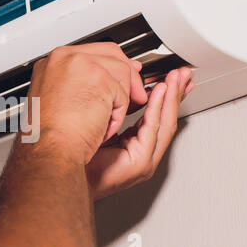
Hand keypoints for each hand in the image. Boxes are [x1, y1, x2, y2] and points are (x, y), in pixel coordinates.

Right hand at [25, 42, 148, 165]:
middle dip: (128, 76)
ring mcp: (82, 65)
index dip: (111, 66)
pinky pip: (123, 92)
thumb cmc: (49, 137)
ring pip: (122, 72)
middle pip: (111, 54)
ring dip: (121, 99)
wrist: (49, 150)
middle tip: (135, 94)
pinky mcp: (100, 79)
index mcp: (53, 62)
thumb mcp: (56, 102)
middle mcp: (65, 58)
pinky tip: (104, 126)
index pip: (91, 53)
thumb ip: (78, 85)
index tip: (121, 77)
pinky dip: (118, 114)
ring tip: (107, 120)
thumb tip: (104, 79)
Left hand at [84, 67, 193, 201]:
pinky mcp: (140, 162)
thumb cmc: (75, 154)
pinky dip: (156, 108)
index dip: (167, 95)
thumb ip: (114, 109)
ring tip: (175, 79)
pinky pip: (152, 129)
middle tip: (183, 74)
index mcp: (133, 145)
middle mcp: (142, 153)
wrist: (64, 171)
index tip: (172, 77)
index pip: (156, 116)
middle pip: (166, 119)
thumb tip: (121, 85)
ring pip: (164, 123)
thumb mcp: (101, 123)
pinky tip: (158, 93)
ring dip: (171, 97)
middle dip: (176, 94)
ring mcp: (143, 159)